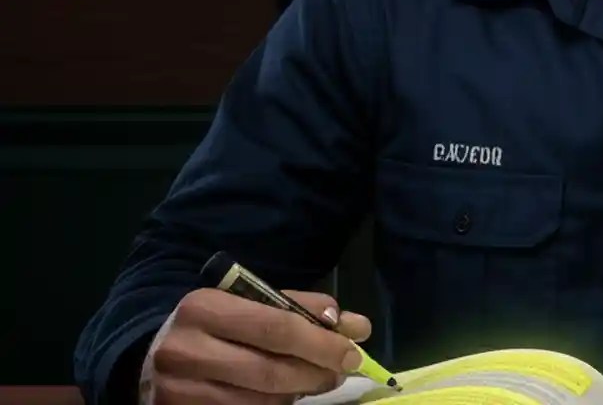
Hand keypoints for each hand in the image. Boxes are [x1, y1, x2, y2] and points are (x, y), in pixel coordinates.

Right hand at [139, 288, 372, 404]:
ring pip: (260, 402)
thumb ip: (304, 310)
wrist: (149, 358)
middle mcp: (185, 350)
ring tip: (313, 383)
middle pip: (270, 371)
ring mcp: (178, 391)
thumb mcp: (251, 303)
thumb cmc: (214, 325)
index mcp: (205, 307)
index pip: (275, 328)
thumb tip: (357, 326)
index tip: (352, 352)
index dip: (320, 343)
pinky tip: (284, 397)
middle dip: (316, 374)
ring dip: (297, 395)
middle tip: (341, 372)